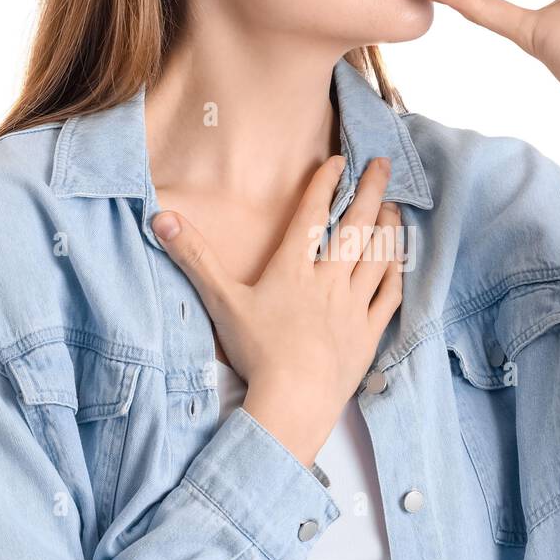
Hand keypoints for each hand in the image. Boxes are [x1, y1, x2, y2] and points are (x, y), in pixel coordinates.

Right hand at [151, 155, 403, 466]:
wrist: (295, 398)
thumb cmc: (257, 351)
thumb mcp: (221, 301)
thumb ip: (194, 257)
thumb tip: (161, 218)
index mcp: (293, 268)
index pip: (312, 215)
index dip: (325, 184)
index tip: (340, 161)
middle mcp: (329, 279)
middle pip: (356, 227)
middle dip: (371, 190)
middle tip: (384, 165)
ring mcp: (353, 306)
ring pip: (378, 256)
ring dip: (388, 227)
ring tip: (394, 205)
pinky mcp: (368, 333)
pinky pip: (388, 295)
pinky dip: (395, 273)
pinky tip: (399, 261)